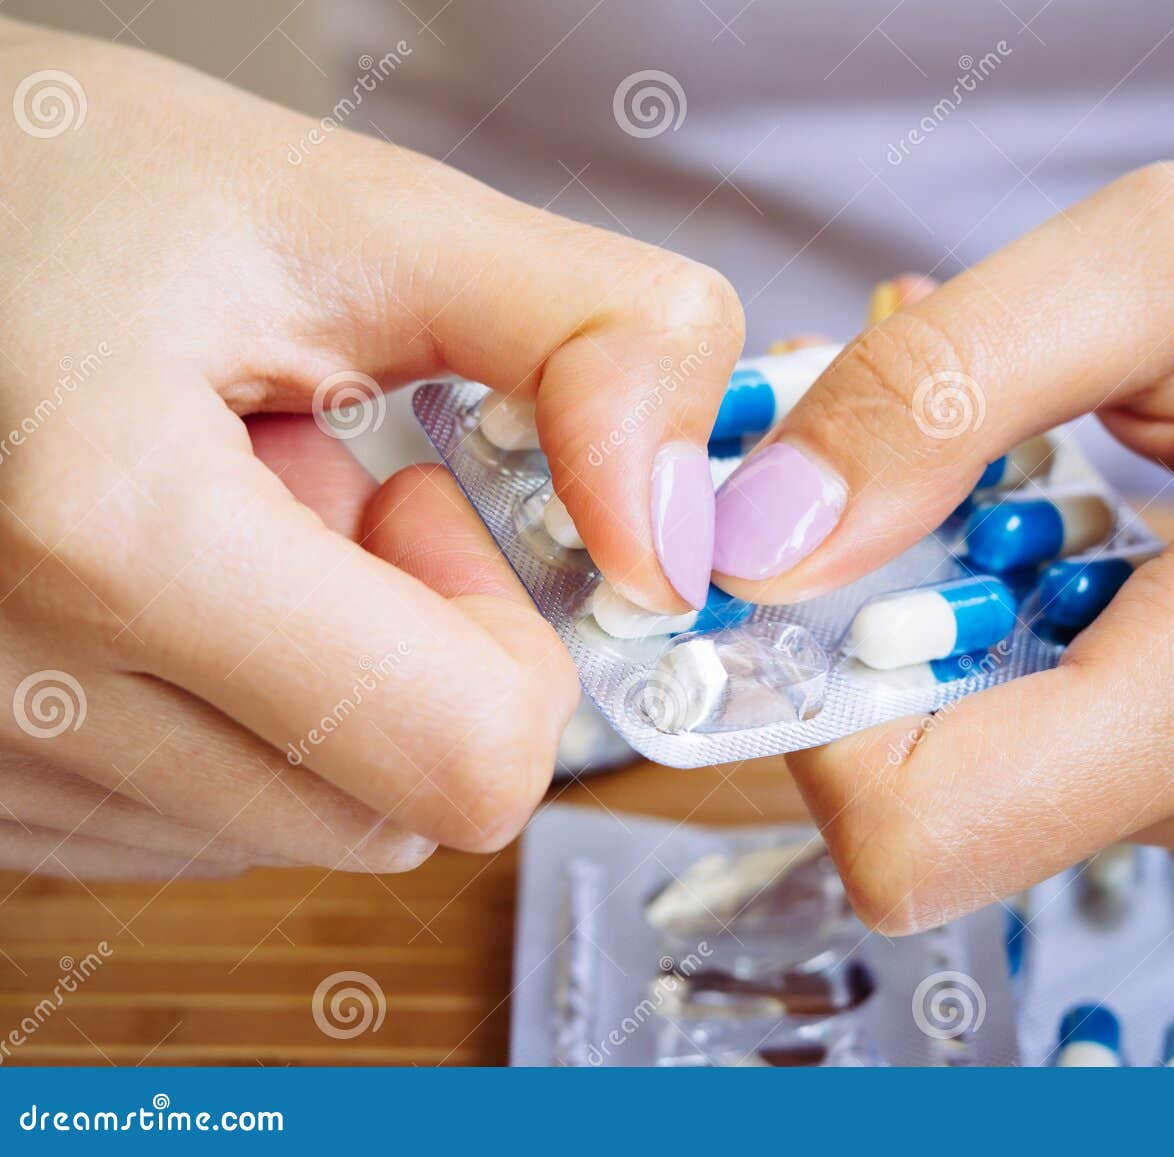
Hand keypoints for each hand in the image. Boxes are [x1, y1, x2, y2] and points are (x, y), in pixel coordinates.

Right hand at [0, 21, 741, 875]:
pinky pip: (200, 825)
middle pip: (401, 816)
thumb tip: (680, 536)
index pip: (465, 763)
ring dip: (319, 686)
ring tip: (208, 510)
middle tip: (306, 484)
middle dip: (415, 655)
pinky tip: (155, 576)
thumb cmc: (69, 186)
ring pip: (304, 827)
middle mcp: (17, 691)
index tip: (424, 504)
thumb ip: (584, 345)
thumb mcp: (356, 216)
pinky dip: (232, 715)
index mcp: (115, 532)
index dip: (506, 644)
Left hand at [712, 140, 1173, 928]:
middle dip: (895, 657)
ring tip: (1059, 513)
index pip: (933, 832)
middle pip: (955, 813)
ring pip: (1014, 793)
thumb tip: (769, 538)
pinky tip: (1111, 569)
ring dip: (979, 649)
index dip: (816, 722)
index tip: (799, 585)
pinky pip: (1084, 779)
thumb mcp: (1166, 259)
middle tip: (936, 500)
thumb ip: (944, 390)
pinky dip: (1048, 672)